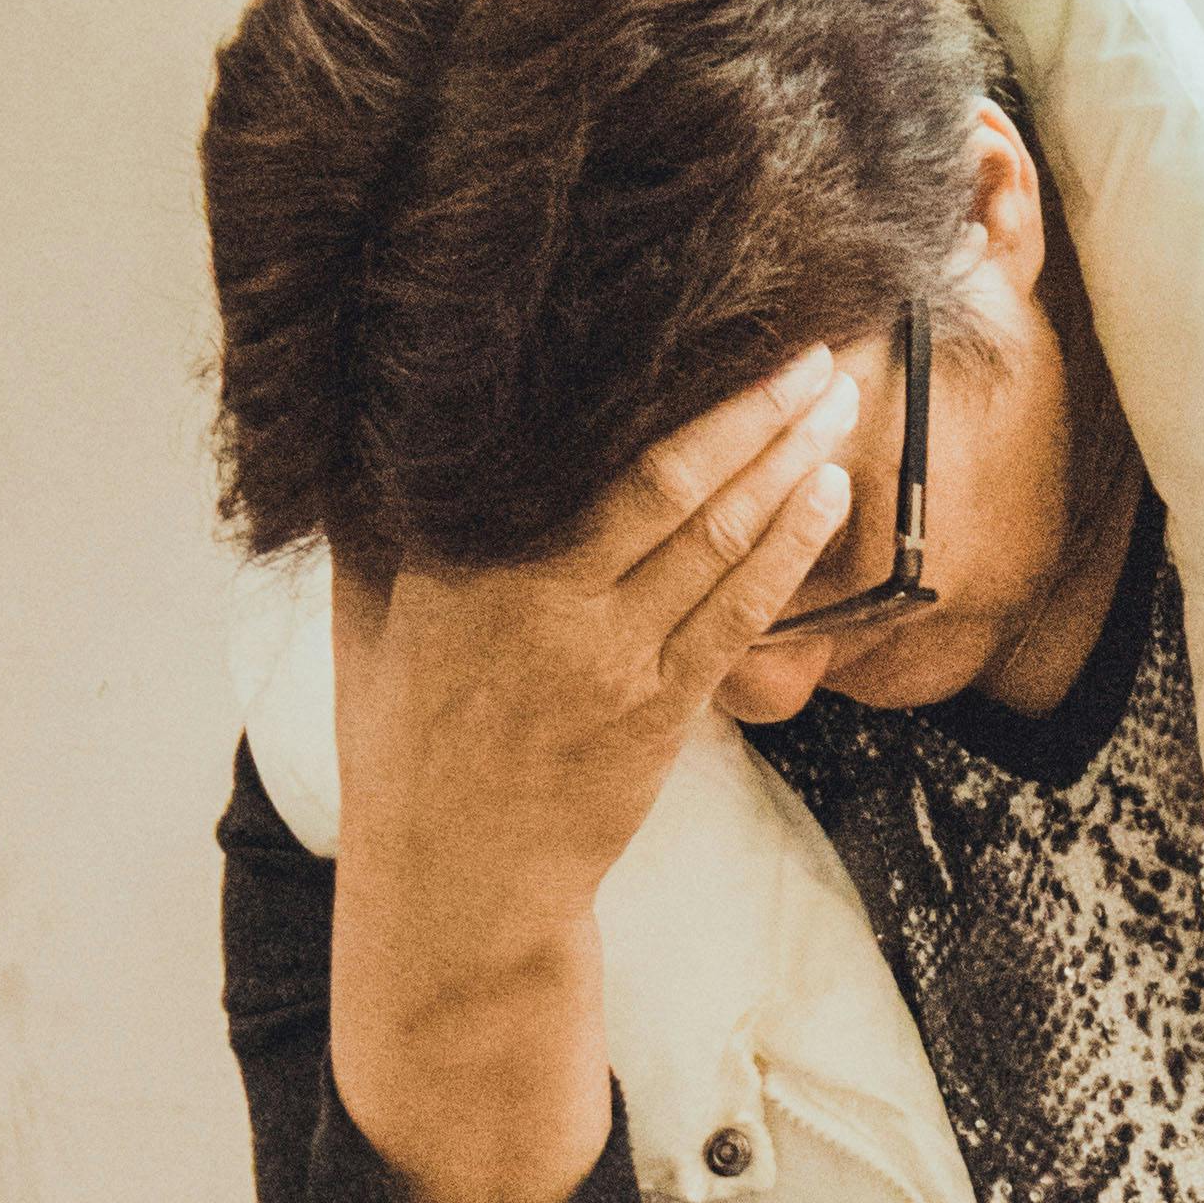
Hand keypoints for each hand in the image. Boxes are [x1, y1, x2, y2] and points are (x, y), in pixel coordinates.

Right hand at [331, 344, 862, 936]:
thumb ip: (374, 520)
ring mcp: (610, 658)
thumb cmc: (407, 745)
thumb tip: (371, 415)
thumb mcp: (365, 620)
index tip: (703, 320)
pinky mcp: (660, 711)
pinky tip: (826, 491)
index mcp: (466, 563)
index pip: (575, 448)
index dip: (654, 381)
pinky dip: (789, 547)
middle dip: (753, 405)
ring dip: (788, 460)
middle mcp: (543, 601)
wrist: (457, 881)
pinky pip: (739, 613)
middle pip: (669, 477)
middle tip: (813, 343)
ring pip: (717, 536)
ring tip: (838, 396)